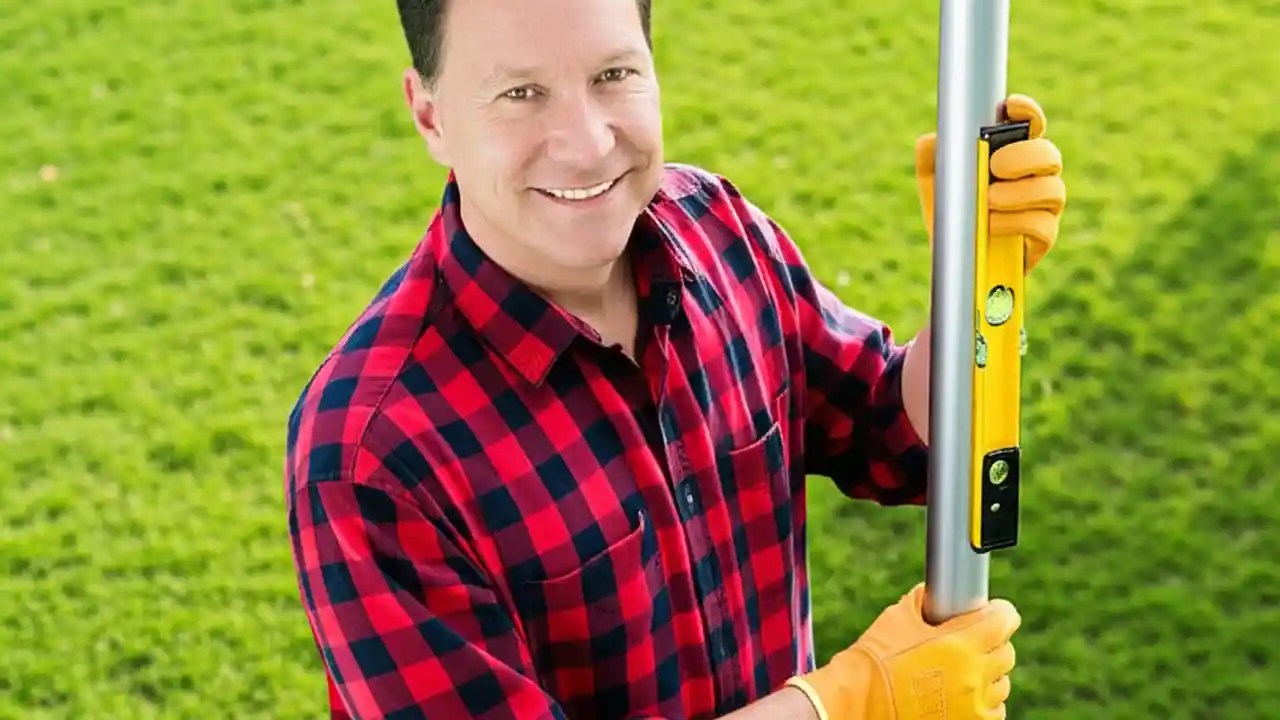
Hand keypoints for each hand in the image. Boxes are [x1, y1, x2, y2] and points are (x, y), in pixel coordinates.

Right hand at [785, 583, 1019, 719]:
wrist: (860, 699)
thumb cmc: (877, 657)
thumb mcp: (898, 617)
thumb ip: (923, 601)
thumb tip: (934, 592)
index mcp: (961, 642)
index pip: (1004, 620)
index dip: (1000, 612)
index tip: (994, 611)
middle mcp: (974, 674)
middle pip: (1006, 652)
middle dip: (993, 642)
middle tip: (975, 640)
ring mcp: (974, 704)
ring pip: (1002, 683)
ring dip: (989, 674)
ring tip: (966, 670)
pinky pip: (994, 710)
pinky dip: (984, 700)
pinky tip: (964, 694)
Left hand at [914, 93, 1066, 273]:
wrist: (956, 263)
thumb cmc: (953, 215)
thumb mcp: (936, 185)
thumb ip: (933, 160)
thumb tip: (932, 140)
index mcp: (1015, 155)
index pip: (1031, 125)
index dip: (1027, 111)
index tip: (1011, 106)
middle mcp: (1036, 177)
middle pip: (1049, 154)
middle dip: (1024, 156)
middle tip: (996, 166)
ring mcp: (1044, 208)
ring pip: (1052, 189)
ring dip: (1019, 192)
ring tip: (989, 200)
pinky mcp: (1044, 238)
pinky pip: (1043, 225)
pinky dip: (1016, 222)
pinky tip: (991, 224)